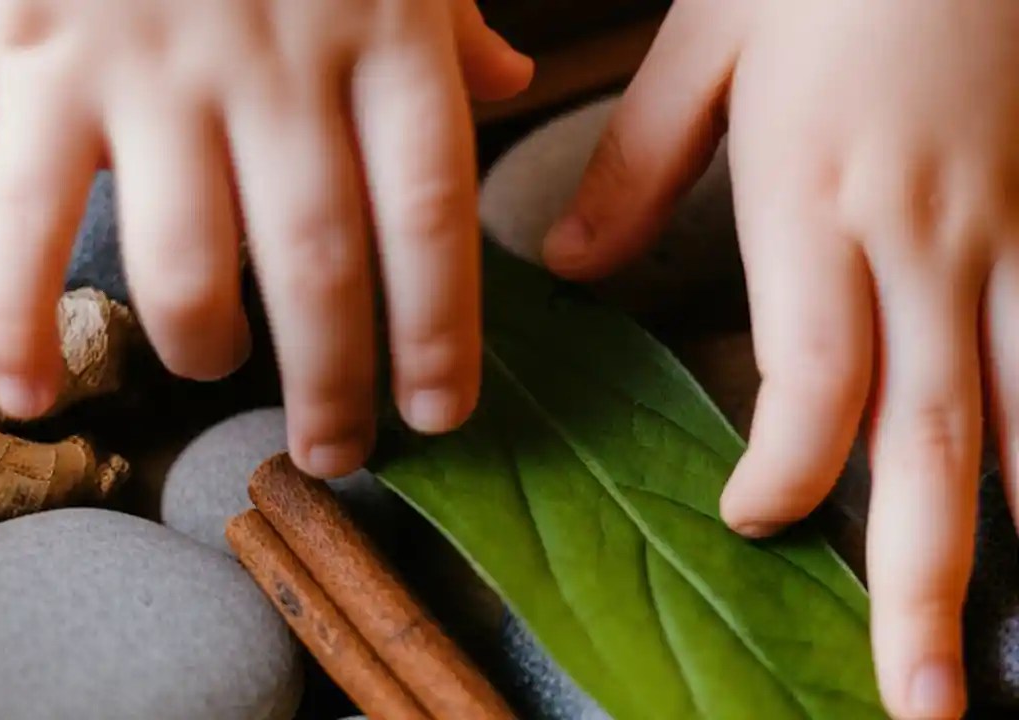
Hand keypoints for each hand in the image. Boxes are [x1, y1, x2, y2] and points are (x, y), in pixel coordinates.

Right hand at [0, 0, 532, 477]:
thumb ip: (447, 16)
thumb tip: (508, 85)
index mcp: (383, 32)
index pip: (428, 214)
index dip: (439, 332)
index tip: (439, 416)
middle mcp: (279, 66)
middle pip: (318, 265)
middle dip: (333, 382)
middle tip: (341, 453)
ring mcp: (157, 71)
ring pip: (184, 264)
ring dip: (204, 349)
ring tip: (220, 373)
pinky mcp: (44, 66)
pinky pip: (26, 217)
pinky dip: (18, 317)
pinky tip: (26, 394)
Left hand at [541, 1, 1016, 716]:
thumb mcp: (702, 44)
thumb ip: (634, 167)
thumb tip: (569, 265)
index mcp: (814, 204)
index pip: (809, 381)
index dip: (787, 471)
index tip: (753, 521)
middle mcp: (920, 243)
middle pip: (927, 437)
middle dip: (925, 578)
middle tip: (920, 699)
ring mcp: (1007, 235)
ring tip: (1013, 648)